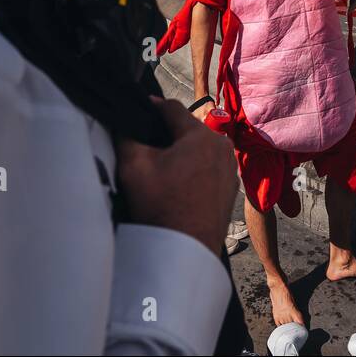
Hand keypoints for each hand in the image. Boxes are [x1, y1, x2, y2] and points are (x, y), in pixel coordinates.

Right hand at [116, 98, 237, 254]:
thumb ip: (126, 137)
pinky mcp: (230, 190)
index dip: (152, 106)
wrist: (184, 250)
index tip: (139, 108)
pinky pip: (208, 169)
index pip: (172, 108)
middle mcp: (222, 147)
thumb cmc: (161, 205)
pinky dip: (193, 170)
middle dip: (167, 133)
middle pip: (188, 129)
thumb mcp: (133, 165)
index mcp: (201, 135)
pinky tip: (177, 184)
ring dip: (181, 152)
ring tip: (160, 166)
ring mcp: (230, 170)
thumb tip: (124, 125)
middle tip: (145, 142)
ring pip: (199, 150)